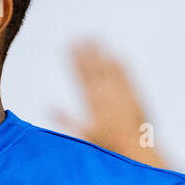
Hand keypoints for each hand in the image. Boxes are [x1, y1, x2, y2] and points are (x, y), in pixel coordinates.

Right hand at [52, 41, 165, 167]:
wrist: (136, 148)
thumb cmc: (107, 144)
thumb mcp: (82, 134)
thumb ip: (65, 120)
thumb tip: (48, 108)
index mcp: (92, 103)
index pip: (80, 77)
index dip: (74, 60)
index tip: (69, 46)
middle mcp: (107, 95)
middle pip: (94, 69)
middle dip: (86, 53)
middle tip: (80, 36)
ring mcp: (122, 94)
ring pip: (109, 69)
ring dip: (101, 54)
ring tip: (95, 39)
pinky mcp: (135, 95)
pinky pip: (126, 76)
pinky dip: (120, 64)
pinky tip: (116, 54)